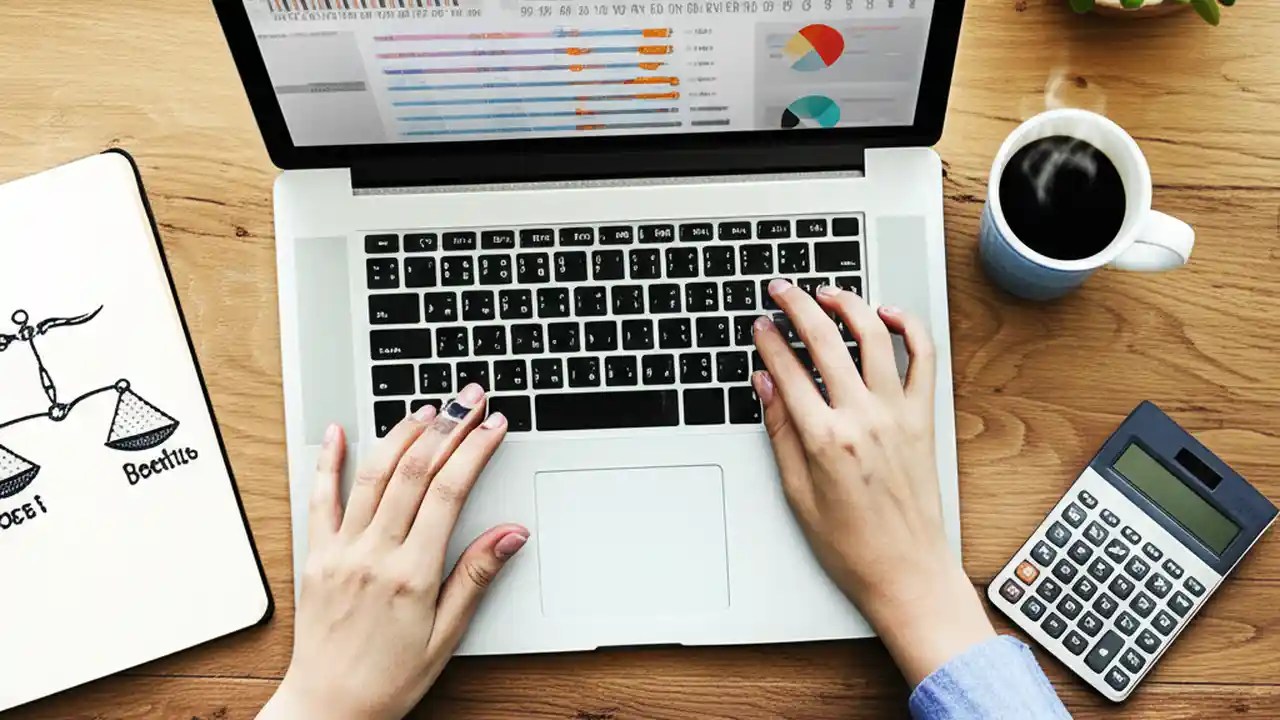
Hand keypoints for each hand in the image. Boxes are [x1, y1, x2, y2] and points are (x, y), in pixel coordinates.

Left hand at [259, 384, 528, 719]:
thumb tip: (512, 533)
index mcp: (412, 574)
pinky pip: (319, 499)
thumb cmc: (390, 679)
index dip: (475, 451)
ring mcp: (341, 552)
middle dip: (447, 427)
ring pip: (372, 475)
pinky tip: (342, 431)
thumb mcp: (447, 634)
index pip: (449, 492)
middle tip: (469, 398)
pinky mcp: (315, 556)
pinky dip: (330, 461)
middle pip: (414, 472)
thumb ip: (476, 576)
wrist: (329, 708)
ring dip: (401, 435)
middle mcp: (374, 555)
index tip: (495, 427)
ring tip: (426, 408)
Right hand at [752, 280, 993, 686]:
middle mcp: (863, 418)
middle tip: (781, 290)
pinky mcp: (923, 417)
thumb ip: (780, 430)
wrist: (907, 571)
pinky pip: (924, 358)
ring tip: (828, 294)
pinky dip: (909, 328)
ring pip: (874, 336)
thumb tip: (766, 384)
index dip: (769, 341)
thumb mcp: (797, 492)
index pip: (788, 371)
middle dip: (798, 306)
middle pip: (826, 340)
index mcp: (826, 440)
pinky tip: (888, 316)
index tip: (759, 326)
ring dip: (849, 305)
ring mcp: (898, 414)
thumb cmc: (852, 544)